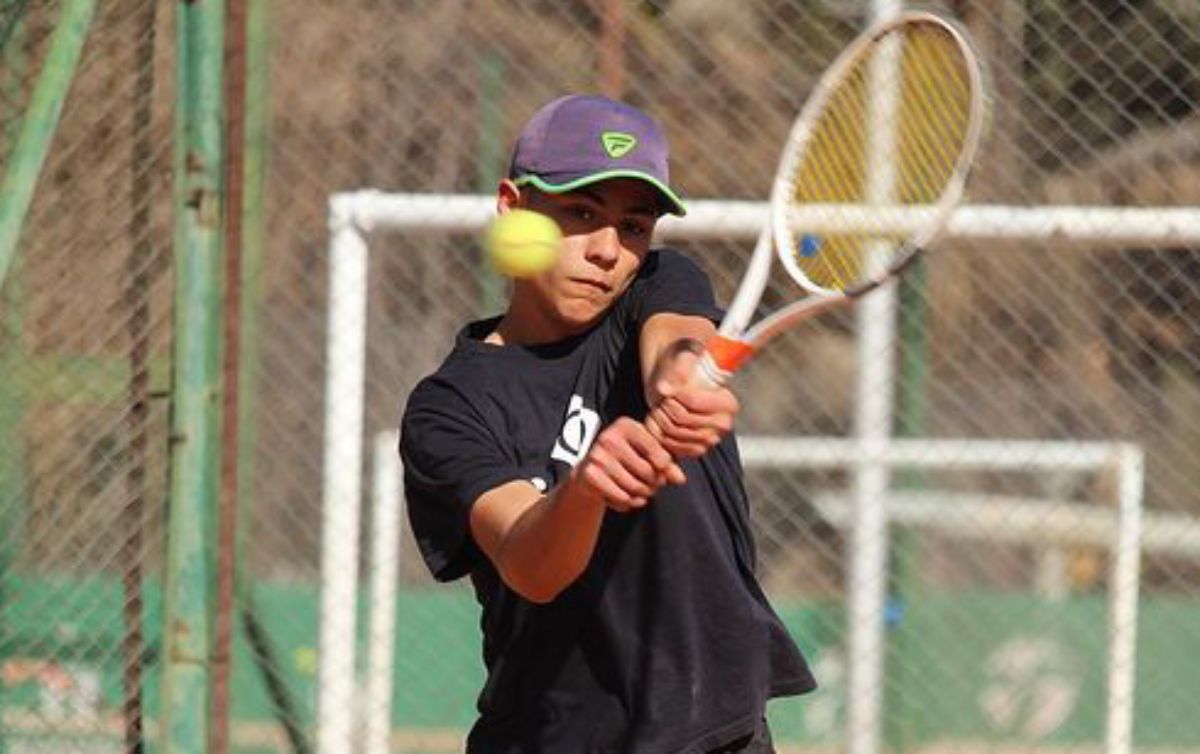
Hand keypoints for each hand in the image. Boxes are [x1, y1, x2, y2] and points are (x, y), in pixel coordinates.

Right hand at [572, 417, 685, 512]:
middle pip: (647, 472)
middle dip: (653, 484)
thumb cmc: (624, 459)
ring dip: (642, 495)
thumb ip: (667, 465)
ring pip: (635, 487)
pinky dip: (628, 502)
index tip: (659, 469)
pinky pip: (621, 497)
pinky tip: (624, 496)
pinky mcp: (590, 475)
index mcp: (626, 426)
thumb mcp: (646, 454)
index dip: (664, 467)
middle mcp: (610, 437)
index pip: (657, 452)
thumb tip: (680, 479)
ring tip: (638, 491)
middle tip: (650, 484)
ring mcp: (598, 456)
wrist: (590, 471)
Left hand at [646, 339, 738, 458]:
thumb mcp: (685, 353)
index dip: (676, 394)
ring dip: (659, 416)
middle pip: (681, 422)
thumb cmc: (685, 355)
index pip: (693, 404)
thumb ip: (679, 368)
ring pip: (671, 435)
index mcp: (728, 404)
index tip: (670, 384)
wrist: (675, 365)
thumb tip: (666, 388)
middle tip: (663, 393)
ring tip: (661, 402)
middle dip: (665, 406)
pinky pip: (666, 447)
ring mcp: (706, 440)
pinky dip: (655, 431)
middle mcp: (721, 425)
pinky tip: (658, 416)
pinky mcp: (690, 449)